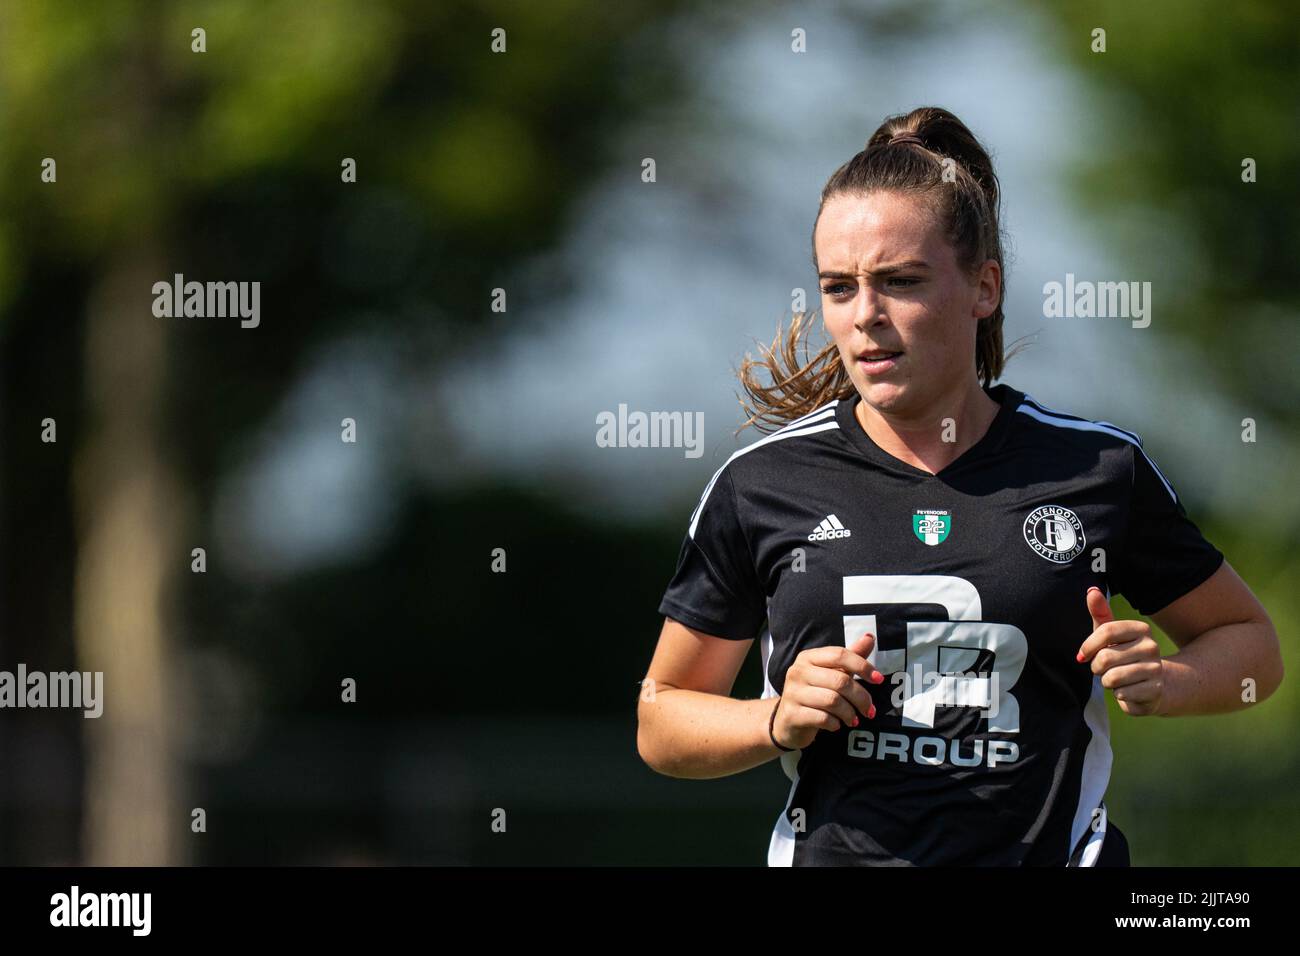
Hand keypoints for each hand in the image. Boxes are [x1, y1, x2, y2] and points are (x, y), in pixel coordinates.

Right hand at [773, 632, 884, 749]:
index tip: (879, 679)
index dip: (862, 665)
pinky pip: (823, 718)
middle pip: (840, 681)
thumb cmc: (814, 693)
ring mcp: (793, 693)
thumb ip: (850, 657)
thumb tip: (870, 637)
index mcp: (808, 657)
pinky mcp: (792, 714)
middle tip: (869, 710)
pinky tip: (836, 724)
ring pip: (833, 701)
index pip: (839, 654)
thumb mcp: (832, 673)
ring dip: (849, 713)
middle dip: (861, 697)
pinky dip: (836, 723)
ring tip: (852, 719)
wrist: (787, 721)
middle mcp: (798, 671)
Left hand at [1077, 586, 1165, 715]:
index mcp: (1141, 629)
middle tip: (1107, 669)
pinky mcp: (1155, 690)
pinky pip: (1121, 694)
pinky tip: (1129, 690)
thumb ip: (1100, 613)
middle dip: (1097, 668)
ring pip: (1111, 678)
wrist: (1154, 685)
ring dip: (1107, 682)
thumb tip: (1091, 589)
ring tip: (1118, 678)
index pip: (1105, 631)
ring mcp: (1156, 669)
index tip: (1083, 655)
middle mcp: (1151, 646)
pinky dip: (1119, 695)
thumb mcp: (1110, 634)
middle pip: (1105, 658)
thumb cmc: (1124, 655)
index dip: (1088, 646)